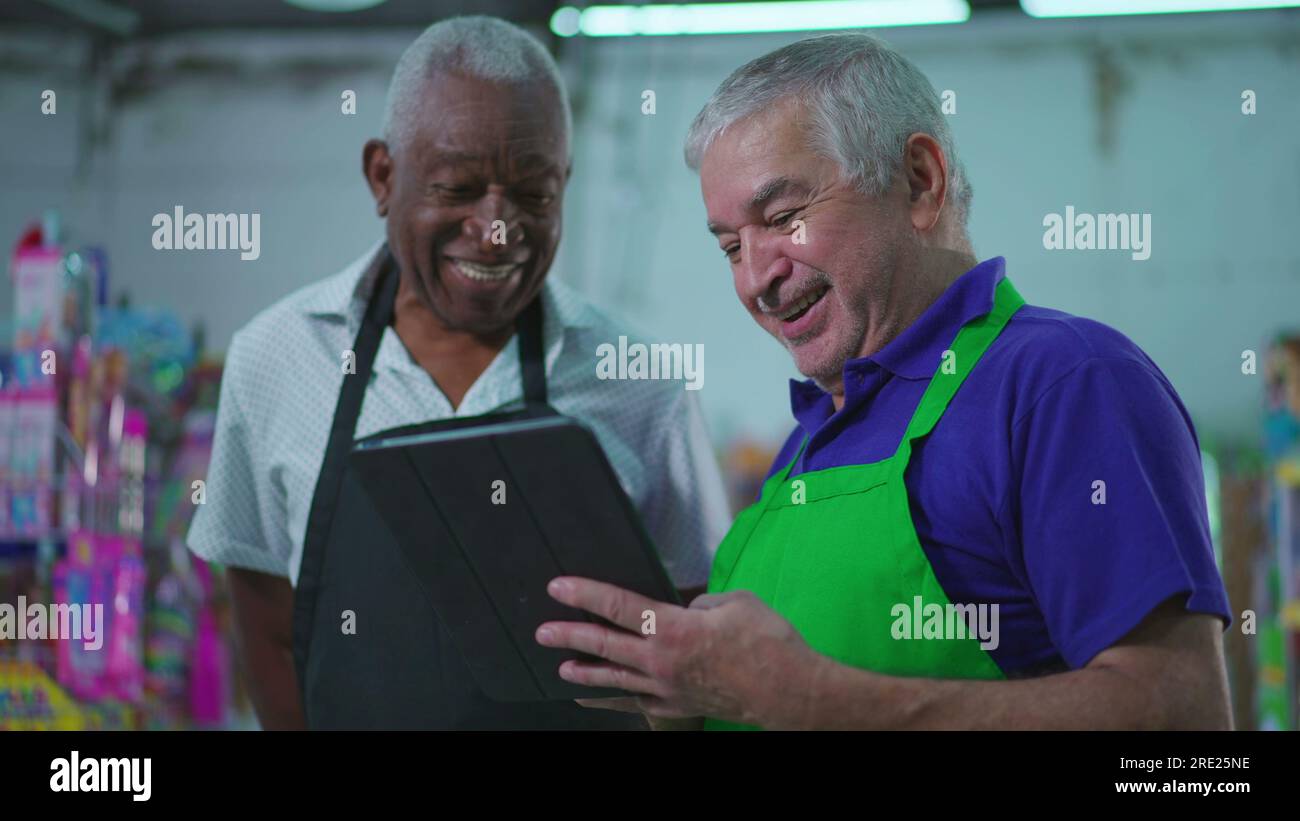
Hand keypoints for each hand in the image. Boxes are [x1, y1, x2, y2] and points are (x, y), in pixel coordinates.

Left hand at [536, 577, 825, 728]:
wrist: (790, 692)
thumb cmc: (768, 643)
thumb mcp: (735, 601)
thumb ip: (700, 600)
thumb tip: (684, 607)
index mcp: (673, 628)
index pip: (617, 606)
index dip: (584, 594)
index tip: (558, 587)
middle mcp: (661, 661)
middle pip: (604, 645)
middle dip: (570, 635)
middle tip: (543, 631)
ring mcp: (667, 688)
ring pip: (615, 678)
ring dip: (585, 671)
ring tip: (562, 667)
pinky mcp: (679, 706)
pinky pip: (638, 701)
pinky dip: (616, 698)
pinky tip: (604, 697)